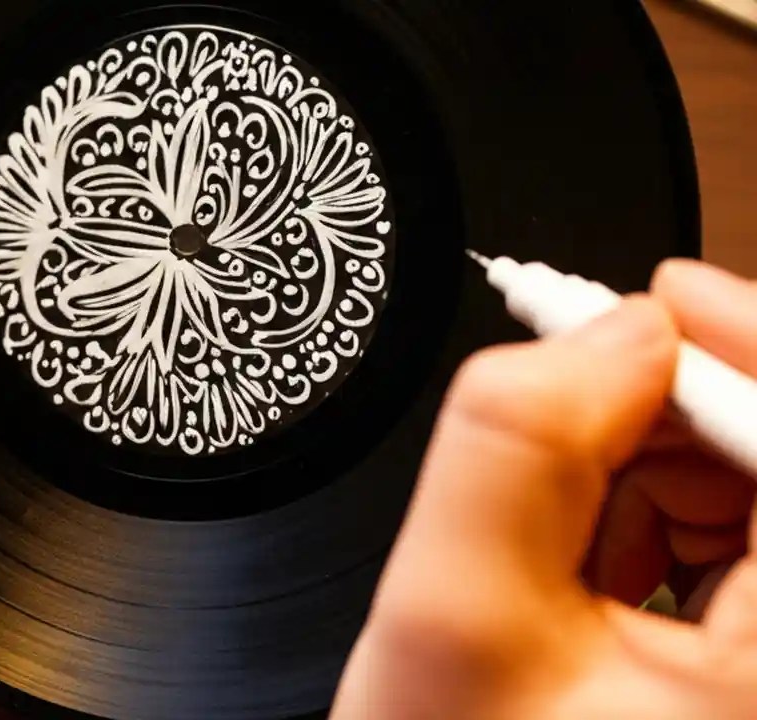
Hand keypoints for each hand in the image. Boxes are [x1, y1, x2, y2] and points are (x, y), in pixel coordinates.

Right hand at [329, 261, 756, 719]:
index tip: (666, 298)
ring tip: (563, 519)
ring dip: (659, 473)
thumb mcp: (450, 617)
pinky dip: (661, 520)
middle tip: (578, 399)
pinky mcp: (749, 672)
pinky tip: (594, 551)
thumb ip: (515, 445)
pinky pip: (739, 553)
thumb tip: (601, 336)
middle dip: (678, 417)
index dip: (746, 355)